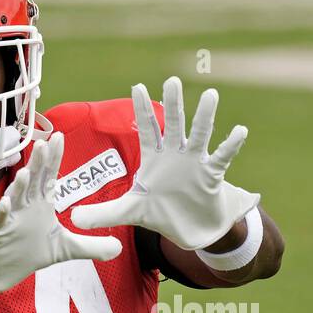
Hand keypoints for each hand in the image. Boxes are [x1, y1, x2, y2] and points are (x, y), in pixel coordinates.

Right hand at [0, 133, 121, 291]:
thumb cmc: (27, 253)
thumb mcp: (64, 249)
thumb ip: (91, 246)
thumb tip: (119, 248)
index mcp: (39, 204)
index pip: (48, 176)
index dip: (54, 158)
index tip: (60, 137)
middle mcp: (24, 206)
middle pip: (32, 181)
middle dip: (38, 163)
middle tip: (44, 143)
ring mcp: (9, 218)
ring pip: (15, 198)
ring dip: (19, 186)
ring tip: (26, 172)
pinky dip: (2, 213)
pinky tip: (7, 203)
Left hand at [71, 76, 259, 250]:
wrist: (190, 231)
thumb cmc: (161, 214)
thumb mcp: (130, 212)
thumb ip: (104, 213)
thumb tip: (73, 219)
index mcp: (155, 159)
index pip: (148, 129)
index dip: (143, 110)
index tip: (137, 86)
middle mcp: (176, 155)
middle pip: (174, 125)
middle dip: (173, 104)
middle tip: (172, 81)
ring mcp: (196, 163)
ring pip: (200, 135)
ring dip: (205, 116)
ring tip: (210, 95)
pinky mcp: (212, 177)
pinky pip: (222, 158)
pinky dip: (230, 145)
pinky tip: (239, 131)